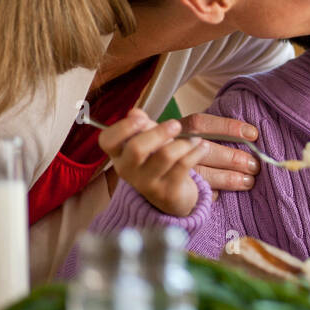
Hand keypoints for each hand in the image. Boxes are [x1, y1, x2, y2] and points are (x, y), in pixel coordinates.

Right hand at [97, 109, 260, 215]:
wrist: (172, 198)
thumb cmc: (159, 163)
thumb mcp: (149, 142)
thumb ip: (143, 127)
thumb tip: (135, 112)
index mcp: (119, 154)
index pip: (108, 140)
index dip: (122, 127)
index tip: (142, 119)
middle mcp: (127, 170)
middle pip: (136, 148)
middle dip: (159, 132)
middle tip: (176, 125)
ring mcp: (146, 183)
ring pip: (165, 155)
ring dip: (184, 142)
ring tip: (195, 138)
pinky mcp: (167, 192)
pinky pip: (183, 165)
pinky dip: (196, 152)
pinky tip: (202, 147)